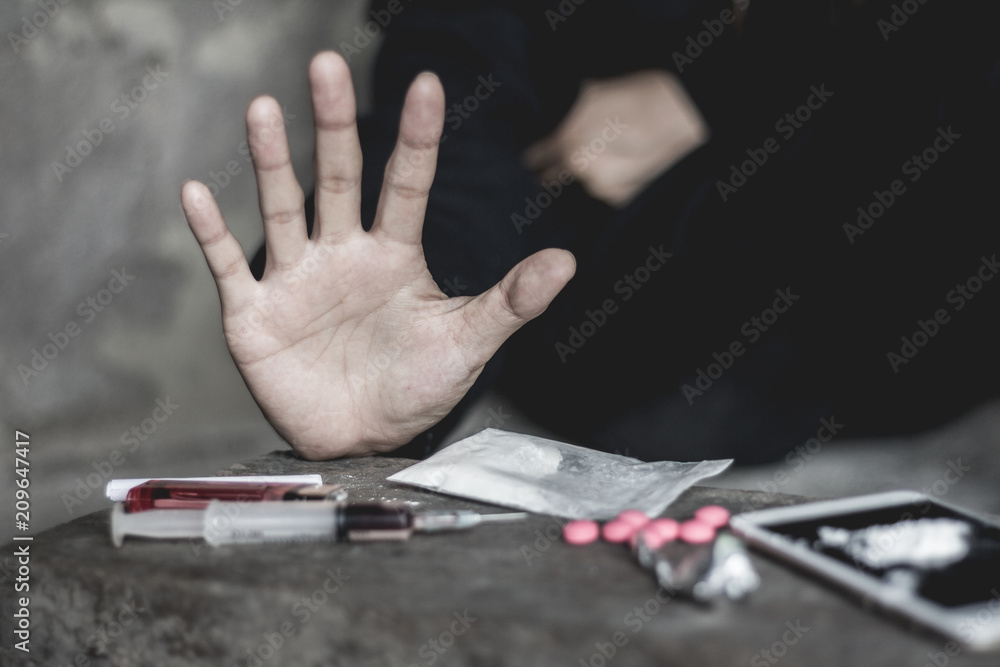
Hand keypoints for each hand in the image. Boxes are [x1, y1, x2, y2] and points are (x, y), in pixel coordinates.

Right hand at [181, 52, 574, 459]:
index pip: (407, 185)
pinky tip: (195, 194)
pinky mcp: (256, 313)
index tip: (427, 85)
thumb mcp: (468, 343)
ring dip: (269, 161)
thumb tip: (566, 260)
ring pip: (282, 207)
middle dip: (333, 124)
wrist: (363, 442)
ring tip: (263, 108)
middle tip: (328, 65)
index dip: (417, 138)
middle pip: (337, 178)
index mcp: (395, 256)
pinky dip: (212, 233)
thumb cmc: (417, 389)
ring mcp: (297, 279)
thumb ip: (511, 301)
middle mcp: (343, 254)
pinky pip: (230, 265)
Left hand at [524, 69, 707, 206]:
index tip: (531, 160)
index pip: (537, 158)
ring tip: (605, 155)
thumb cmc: (637, 96)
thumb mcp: (593, 92)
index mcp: (567, 143)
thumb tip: (561, 114)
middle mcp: (581, 171)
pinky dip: (610, 180)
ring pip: (584, 182)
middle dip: (553, 170)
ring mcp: (602, 187)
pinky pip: (607, 190)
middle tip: (558, 163)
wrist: (678, 115)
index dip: (534, 156)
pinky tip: (623, 164)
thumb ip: (570, 111)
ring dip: (588, 174)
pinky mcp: (622, 197)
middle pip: (552, 178)